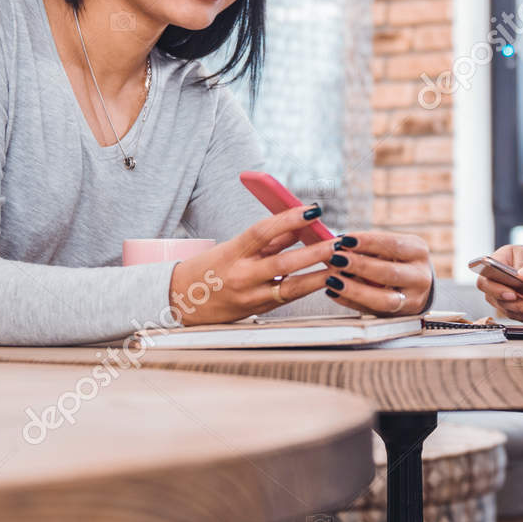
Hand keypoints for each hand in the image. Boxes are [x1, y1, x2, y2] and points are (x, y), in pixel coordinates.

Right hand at [166, 206, 336, 325]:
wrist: (181, 301)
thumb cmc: (210, 267)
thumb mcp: (234, 247)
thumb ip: (266, 241)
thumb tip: (298, 227)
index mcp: (233, 252)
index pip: (263, 231)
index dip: (289, 219)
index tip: (313, 209)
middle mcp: (242, 276)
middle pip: (283, 263)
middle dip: (314, 253)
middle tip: (338, 243)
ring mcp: (250, 297)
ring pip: (291, 288)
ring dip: (319, 276)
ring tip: (341, 266)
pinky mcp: (258, 311)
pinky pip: (288, 299)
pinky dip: (308, 289)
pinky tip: (327, 281)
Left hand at [320, 230, 432, 315]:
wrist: (416, 285)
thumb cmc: (396, 260)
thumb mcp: (390, 248)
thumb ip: (368, 247)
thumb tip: (338, 245)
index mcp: (418, 251)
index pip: (393, 245)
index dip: (368, 242)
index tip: (344, 239)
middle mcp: (420, 276)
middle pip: (390, 273)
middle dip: (360, 266)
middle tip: (336, 259)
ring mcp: (413, 299)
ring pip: (385, 299)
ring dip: (355, 290)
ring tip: (332, 280)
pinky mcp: (400, 316)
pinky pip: (372, 311)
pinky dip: (350, 302)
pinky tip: (334, 293)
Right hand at [476, 244, 522, 322]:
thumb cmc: (522, 257)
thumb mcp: (522, 253)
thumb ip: (521, 264)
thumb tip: (521, 276)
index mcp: (488, 272)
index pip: (484, 283)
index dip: (497, 291)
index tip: (513, 294)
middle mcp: (492, 289)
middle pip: (501, 302)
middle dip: (520, 307)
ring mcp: (502, 302)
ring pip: (512, 313)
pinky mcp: (514, 311)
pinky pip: (522, 317)